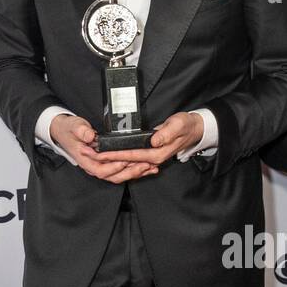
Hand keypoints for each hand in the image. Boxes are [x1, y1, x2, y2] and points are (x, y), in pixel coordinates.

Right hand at [49, 114, 159, 184]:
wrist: (65, 131)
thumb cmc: (70, 130)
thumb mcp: (74, 127)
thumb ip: (82, 131)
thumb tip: (90, 136)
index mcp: (86, 161)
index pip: (102, 170)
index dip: (114, 167)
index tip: (125, 161)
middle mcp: (95, 167)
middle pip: (115, 176)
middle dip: (131, 172)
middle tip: (145, 165)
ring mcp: (102, 166)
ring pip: (121, 175)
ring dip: (136, 172)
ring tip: (151, 167)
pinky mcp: (108, 164)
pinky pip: (122, 170)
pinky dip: (135, 169)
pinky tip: (148, 166)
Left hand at [85, 111, 205, 168]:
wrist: (194, 129)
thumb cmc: (185, 126)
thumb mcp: (177, 125)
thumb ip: (166, 133)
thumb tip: (154, 141)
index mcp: (157, 153)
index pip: (132, 155)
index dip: (116, 155)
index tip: (102, 153)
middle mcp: (153, 158)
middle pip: (127, 161)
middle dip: (109, 159)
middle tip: (92, 155)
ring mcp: (152, 157)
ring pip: (128, 161)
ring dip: (112, 159)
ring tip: (96, 156)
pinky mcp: (150, 153)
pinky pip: (133, 158)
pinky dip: (121, 157)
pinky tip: (111, 155)